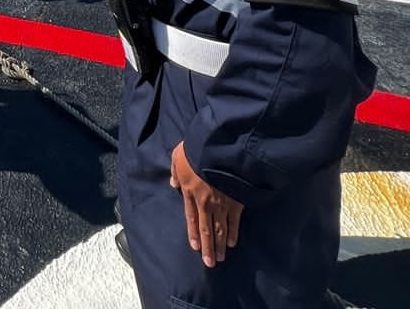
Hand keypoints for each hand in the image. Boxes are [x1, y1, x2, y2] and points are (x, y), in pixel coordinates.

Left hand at [170, 142, 242, 267]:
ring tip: (220, 258)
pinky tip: (232, 243)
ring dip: (220, 245)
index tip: (195, 247)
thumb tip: (173, 183)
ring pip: (220, 229)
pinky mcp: (235, 201)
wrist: (219, 147)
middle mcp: (205, 202)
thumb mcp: (178, 156)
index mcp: (190, 192)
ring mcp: (221, 203)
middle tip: (209, 263)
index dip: (193, 233)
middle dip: (207, 247)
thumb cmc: (197, 149)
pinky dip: (233, 233)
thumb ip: (175, 172)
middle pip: (205, 229)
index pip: (190, 218)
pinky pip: (234, 221)